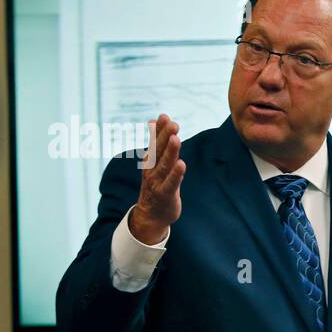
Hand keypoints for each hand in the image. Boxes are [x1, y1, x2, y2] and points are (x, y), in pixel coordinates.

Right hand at [130, 113, 184, 243]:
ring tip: (175, 138)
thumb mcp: (155, 162)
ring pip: (164, 165)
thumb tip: (153, 120)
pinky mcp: (165, 195)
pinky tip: (181, 164)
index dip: (159, 130)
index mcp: (150, 162)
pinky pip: (171, 183)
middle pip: (158, 151)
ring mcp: (157, 183)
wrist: (151, 215)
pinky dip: (176, 174)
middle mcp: (152, 170)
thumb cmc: (156, 185)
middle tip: (172, 123)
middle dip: (165, 136)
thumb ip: (156, 142)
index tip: (164, 116)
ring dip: (170, 151)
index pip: (155, 143)